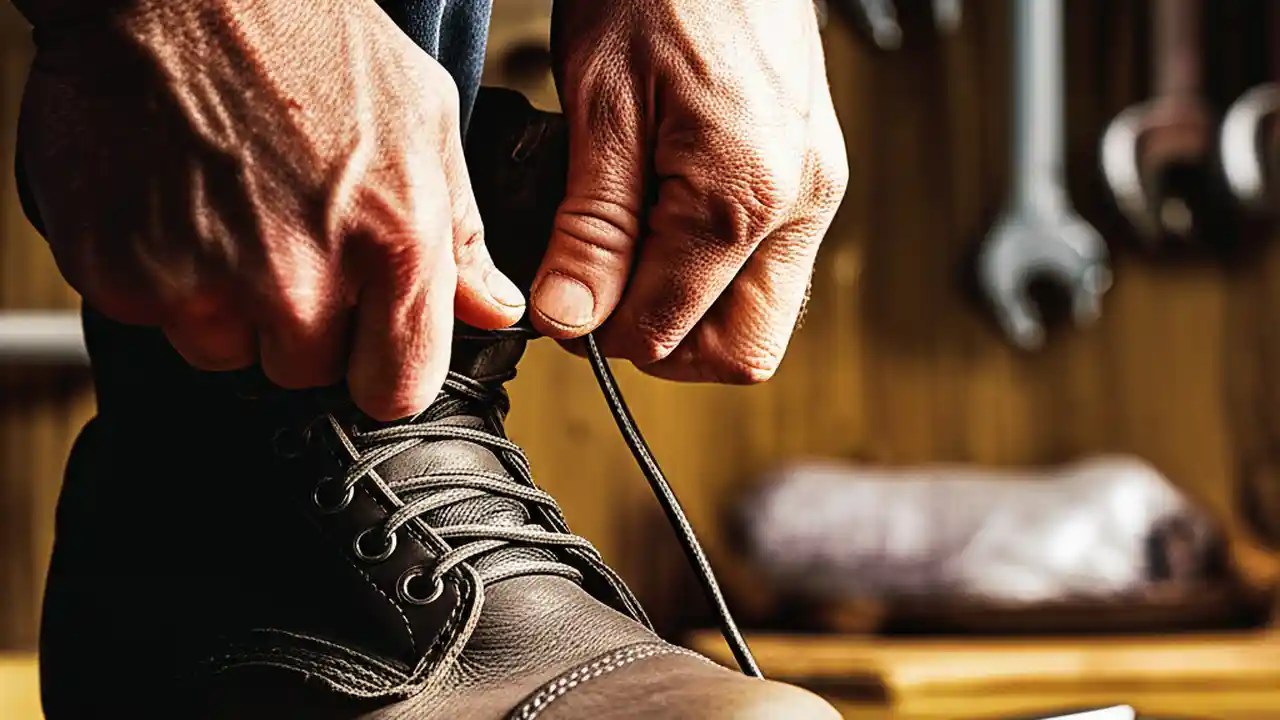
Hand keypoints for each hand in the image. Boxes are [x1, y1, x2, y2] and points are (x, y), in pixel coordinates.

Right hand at [16, 0, 523, 418]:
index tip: (368, 337)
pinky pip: (151, 317)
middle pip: (306, 372)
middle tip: (286, 232)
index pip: (397, 390)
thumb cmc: (303, 34)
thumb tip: (494, 308)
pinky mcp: (120, 277)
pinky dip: (159, 276)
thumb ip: (462, 232)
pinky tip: (176, 205)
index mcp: (392, 245)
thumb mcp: (422, 116)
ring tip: (228, 211)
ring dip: (227, 304)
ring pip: (224, 351)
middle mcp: (298, 280)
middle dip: (302, 321)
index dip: (383, 365)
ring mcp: (202, 285)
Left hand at [534, 0, 847, 382]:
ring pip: (764, 318)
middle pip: (743, 351)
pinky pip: (773, 269)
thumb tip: (570, 320)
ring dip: (694, 314)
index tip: (563, 303)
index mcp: (746, 192)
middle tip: (602, 298)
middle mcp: (801, 204)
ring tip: (633, 261)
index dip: (603, 331)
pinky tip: (670, 231)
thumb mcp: (601, 106)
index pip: (671, 327)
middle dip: (664, 343)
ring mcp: (818, 191)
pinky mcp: (816, 176)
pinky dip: (718, 274)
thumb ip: (592, 227)